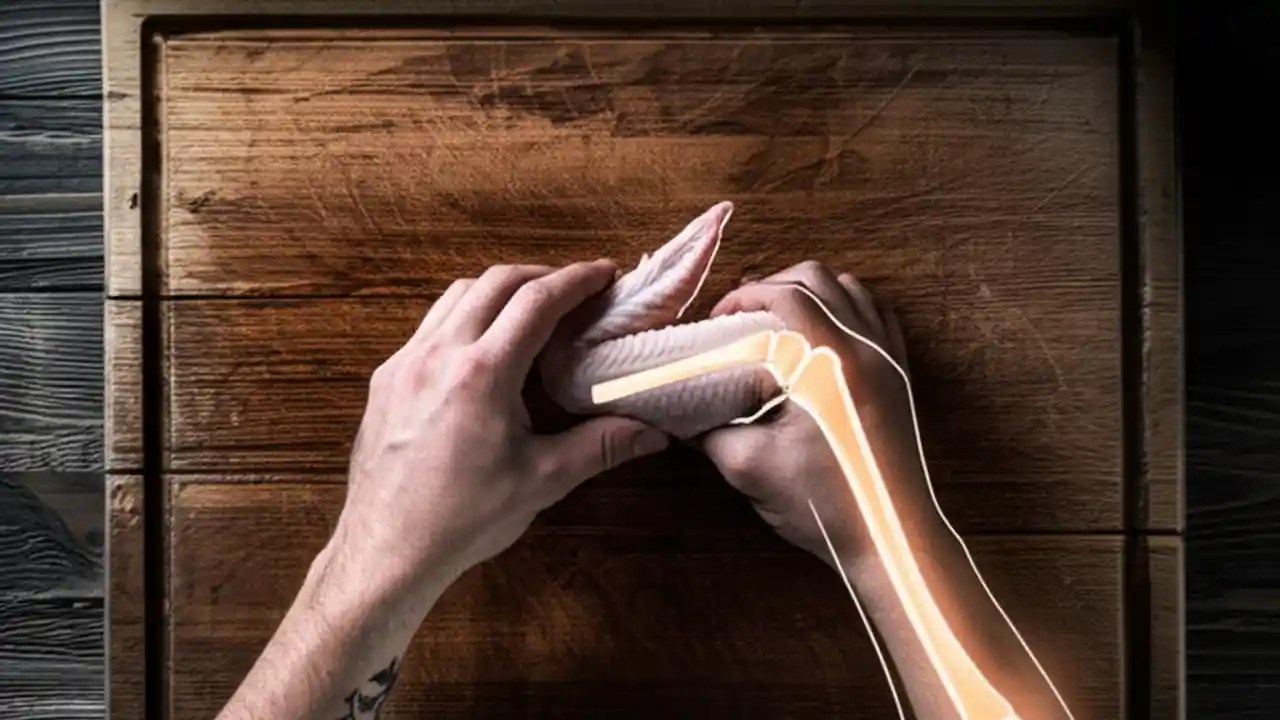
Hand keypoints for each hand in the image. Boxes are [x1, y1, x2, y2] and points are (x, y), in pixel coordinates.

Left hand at [327, 260, 669, 600]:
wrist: (386, 550)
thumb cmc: (462, 519)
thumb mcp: (542, 481)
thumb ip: (600, 446)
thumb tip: (652, 432)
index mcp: (482, 373)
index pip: (537, 300)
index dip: (577, 280)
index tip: (605, 274)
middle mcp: (439, 355)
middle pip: (495, 282)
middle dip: (541, 276)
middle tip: (576, 288)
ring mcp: (405, 363)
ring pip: (456, 296)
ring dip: (499, 290)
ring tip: (532, 308)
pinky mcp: (385, 379)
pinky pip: (429, 325)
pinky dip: (464, 315)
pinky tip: (482, 344)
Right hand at [699, 261, 919, 563]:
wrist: (889, 538)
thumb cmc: (824, 505)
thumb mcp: (750, 468)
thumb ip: (708, 430)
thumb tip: (678, 411)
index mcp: (831, 362)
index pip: (787, 295)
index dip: (745, 296)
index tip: (720, 319)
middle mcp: (867, 349)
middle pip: (819, 278)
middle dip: (773, 285)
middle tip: (743, 315)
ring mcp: (890, 360)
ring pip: (851, 290)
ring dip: (810, 293)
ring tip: (779, 321)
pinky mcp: (901, 376)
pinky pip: (877, 316)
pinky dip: (846, 309)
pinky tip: (822, 336)